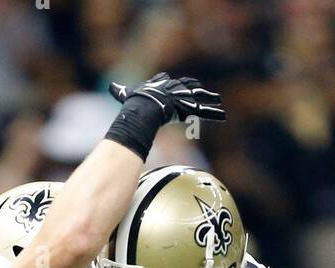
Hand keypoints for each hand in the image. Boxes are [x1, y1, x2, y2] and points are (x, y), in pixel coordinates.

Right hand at [108, 73, 225, 124]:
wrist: (143, 107)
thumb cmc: (135, 102)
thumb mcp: (127, 94)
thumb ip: (120, 91)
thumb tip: (111, 88)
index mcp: (163, 86)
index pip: (174, 84)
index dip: (180, 87)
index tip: (187, 88)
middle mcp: (176, 90)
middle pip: (190, 90)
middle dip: (199, 92)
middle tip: (208, 95)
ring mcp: (183, 98)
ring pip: (200, 100)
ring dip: (211, 102)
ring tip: (220, 104)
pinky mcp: (189, 108)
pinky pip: (204, 111)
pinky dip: (213, 114)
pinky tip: (223, 117)